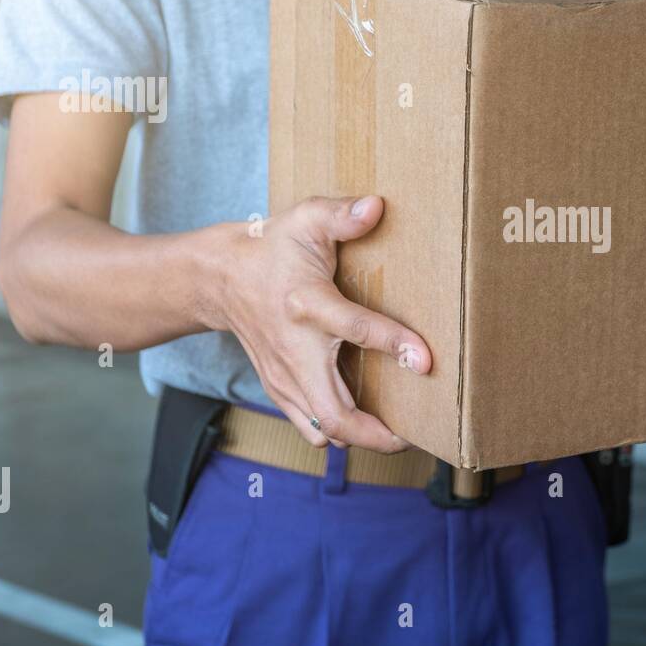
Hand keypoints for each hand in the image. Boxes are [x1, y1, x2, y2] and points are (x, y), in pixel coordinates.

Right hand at [213, 195, 429, 450]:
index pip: (353, 329)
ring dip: (362, 438)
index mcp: (307, 304)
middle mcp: (294, 350)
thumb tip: (376, 206)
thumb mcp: (306, 220)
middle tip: (416, 432)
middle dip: (377, 433)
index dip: (393, 345)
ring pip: (323, 430)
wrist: (219, 278)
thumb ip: (341, 215)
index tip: (426, 361)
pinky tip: (367, 424)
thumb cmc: (272, 247)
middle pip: (334, 414)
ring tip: (399, 433)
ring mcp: (284, 376)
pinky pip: (311, 426)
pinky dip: (339, 434)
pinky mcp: (280, 390)